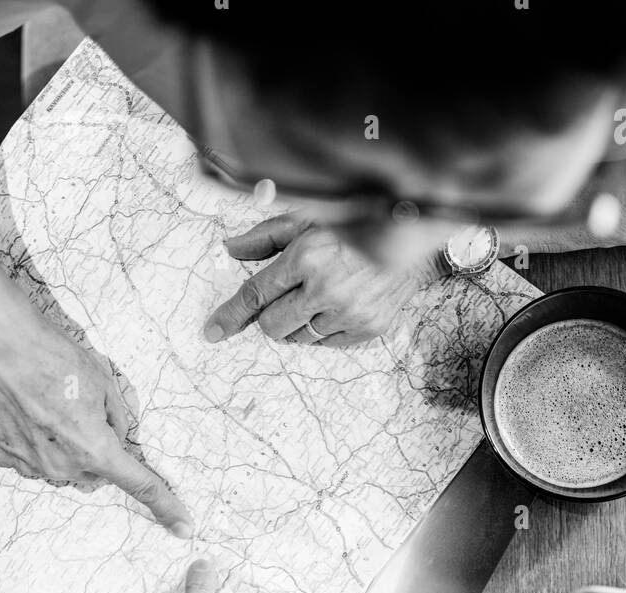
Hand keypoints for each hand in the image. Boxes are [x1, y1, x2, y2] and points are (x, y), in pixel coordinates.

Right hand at [0, 278, 193, 534]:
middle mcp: (60, 466)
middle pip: (95, 476)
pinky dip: (32, 442)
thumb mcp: (104, 383)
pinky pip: (28, 460)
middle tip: (84, 415)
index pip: (138, 484)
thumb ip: (118, 420)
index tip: (183, 527)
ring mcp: (27, 464)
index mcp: (94, 449)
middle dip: (98, 454)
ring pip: (61, 471)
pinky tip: (25, 411)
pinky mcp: (0, 454)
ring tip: (50, 407)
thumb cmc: (51, 355)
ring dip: (64, 449)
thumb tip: (119, 439)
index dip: (164, 505)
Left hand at [204, 215, 437, 346]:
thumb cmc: (355, 219)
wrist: (413, 233)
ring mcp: (350, 313)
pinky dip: (322, 330)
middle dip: (268, 317)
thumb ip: (266, 237)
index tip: (212, 332)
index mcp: (306, 257)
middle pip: (273, 326)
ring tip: (315, 297)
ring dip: (296, 323)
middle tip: (283, 299)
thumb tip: (230, 250)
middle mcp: (326, 290)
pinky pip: (328, 344)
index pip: (255, 295)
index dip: (230, 316)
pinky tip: (334, 307)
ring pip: (300, 338)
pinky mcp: (368, 328)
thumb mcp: (308, 216)